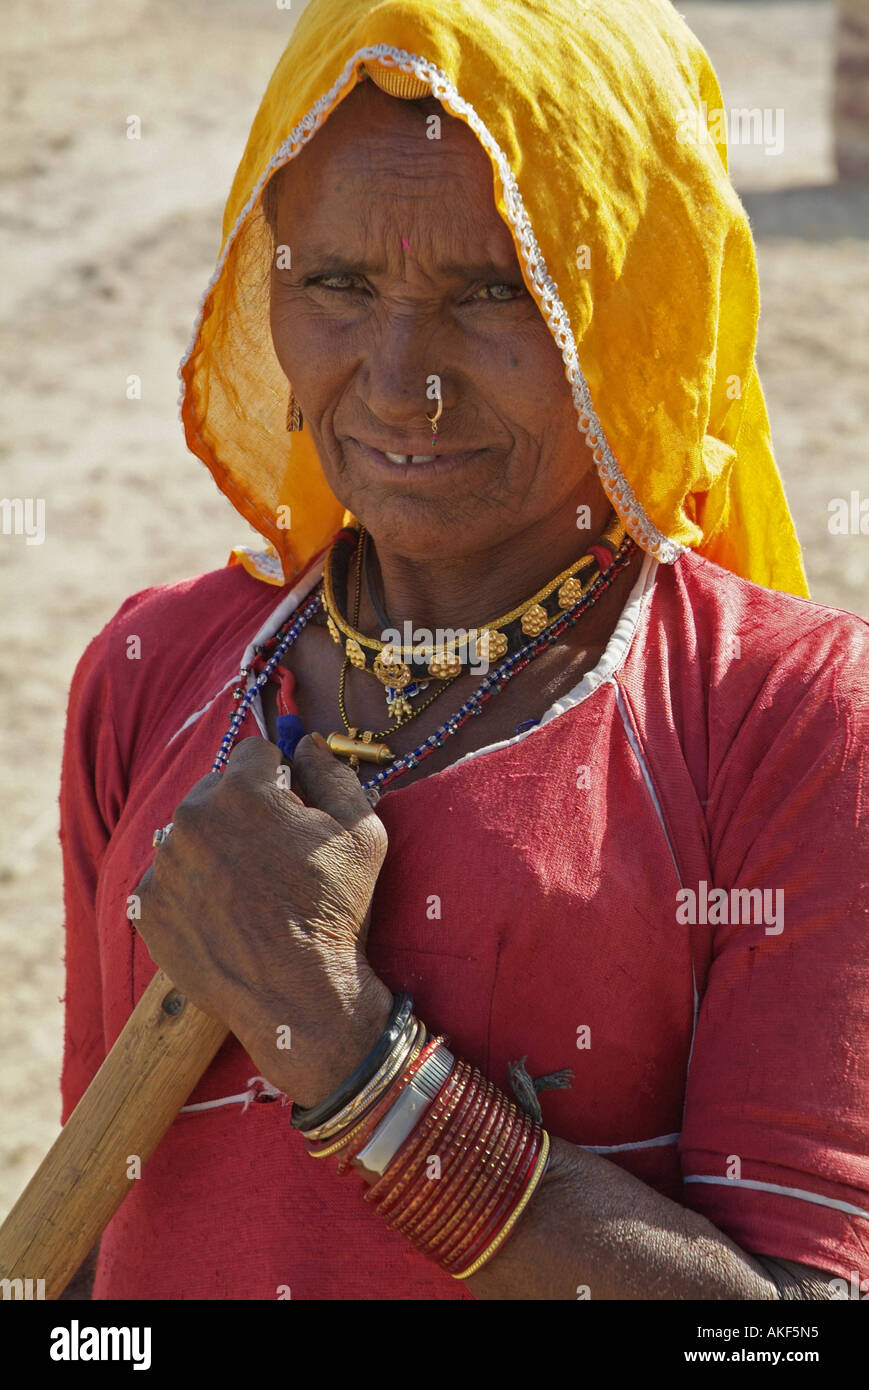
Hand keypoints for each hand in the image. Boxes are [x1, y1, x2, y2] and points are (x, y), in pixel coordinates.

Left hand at [133, 734, 392, 1106]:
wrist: (299, 995)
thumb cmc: (336, 910)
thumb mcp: (362, 832)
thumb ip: (333, 774)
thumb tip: (308, 743)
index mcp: (241, 792)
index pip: (255, 754)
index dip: (279, 779)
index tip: (290, 809)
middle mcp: (191, 818)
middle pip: (215, 790)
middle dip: (241, 810)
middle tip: (270, 854)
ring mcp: (162, 864)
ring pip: (188, 834)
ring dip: (212, 848)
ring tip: (246, 889)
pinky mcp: (146, 905)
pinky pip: (165, 879)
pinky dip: (189, 889)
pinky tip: (221, 914)